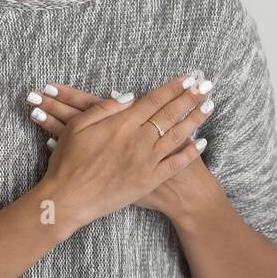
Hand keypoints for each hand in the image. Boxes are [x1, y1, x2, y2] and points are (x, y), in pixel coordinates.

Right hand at [26, 73, 216, 224]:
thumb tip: (130, 96)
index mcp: (122, 124)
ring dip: (195, 119)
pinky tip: (201, 142)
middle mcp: (138, 140)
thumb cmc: (68, 161)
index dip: (172, 88)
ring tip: (209, 106)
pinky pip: (175, 164)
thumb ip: (105, 108)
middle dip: (189, 98)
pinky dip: (190, 153)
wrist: (68, 199)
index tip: (187, 78)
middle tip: (206, 85)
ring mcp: (146, 161)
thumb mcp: (78, 126)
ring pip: (177, 135)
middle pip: (170, 114)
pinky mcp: (149, 181)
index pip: (154, 100)